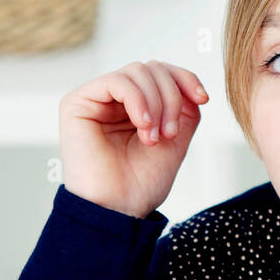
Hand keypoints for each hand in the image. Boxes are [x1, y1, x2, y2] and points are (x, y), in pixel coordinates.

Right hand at [59, 60, 208, 218]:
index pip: (161, 72)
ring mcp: (94, 98)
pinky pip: (117, 81)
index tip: (203, 99)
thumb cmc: (141, 184)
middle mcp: (112, 99)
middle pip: (152, 68)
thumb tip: (188, 84)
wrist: (118, 211)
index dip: (185, 79)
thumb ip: (184, 109)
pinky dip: (138, 100)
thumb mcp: (176, 140)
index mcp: (133, 105)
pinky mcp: (77, 102)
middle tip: (170, 134)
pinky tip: (143, 126)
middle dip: (171, 98)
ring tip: (153, 138)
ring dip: (156, 104)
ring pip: (138, 71)